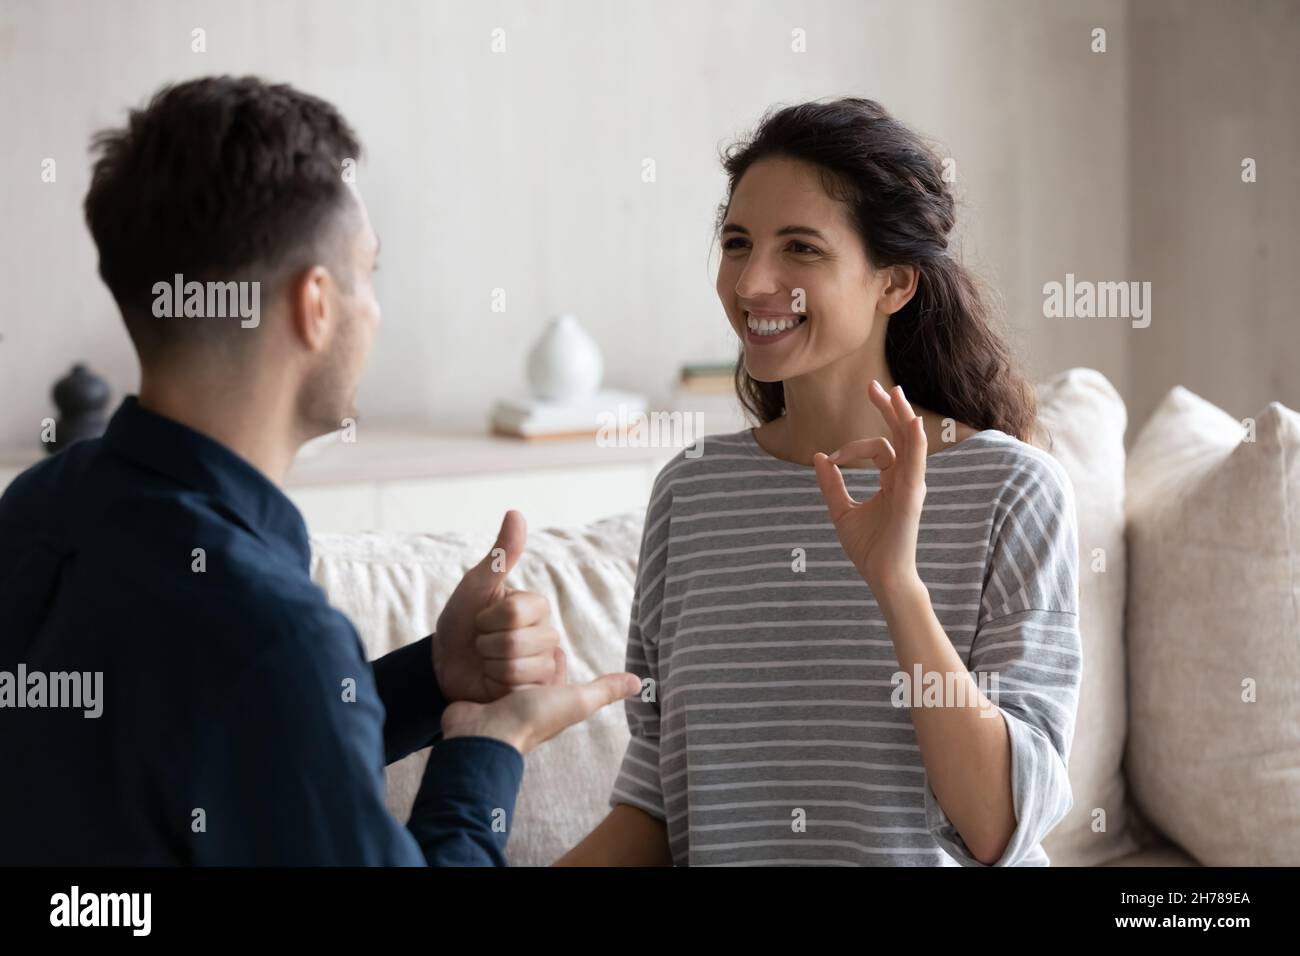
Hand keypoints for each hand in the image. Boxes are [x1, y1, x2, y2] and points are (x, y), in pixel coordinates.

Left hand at [433, 511, 561, 702]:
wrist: (445, 665)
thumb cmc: (460, 622)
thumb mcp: (475, 586)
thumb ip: (500, 555)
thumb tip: (516, 513)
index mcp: (536, 607)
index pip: (515, 612)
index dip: (487, 618)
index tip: (480, 620)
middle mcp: (547, 634)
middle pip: (516, 641)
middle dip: (485, 643)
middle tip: (481, 643)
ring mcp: (545, 664)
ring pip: (516, 666)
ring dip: (489, 665)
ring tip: (487, 661)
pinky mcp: (538, 691)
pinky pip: (519, 689)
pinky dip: (496, 684)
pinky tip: (495, 681)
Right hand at [441, 650, 640, 755]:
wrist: (481, 734)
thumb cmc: (530, 720)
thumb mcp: (576, 702)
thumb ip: (604, 690)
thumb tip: (639, 682)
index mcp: (551, 692)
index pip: (553, 654)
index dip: (547, 646)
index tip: (542, 634)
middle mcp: (526, 690)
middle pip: (525, 650)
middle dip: (517, 643)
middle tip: (507, 641)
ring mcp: (498, 687)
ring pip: (502, 649)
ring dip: (496, 644)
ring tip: (488, 643)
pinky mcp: (475, 684)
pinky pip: (480, 656)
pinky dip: (478, 650)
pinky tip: (474, 642)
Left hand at [812, 380, 927, 596]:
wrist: (882, 576)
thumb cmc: (868, 549)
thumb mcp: (841, 511)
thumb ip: (831, 484)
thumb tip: (818, 457)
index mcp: (891, 481)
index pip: (877, 447)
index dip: (850, 449)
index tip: (830, 459)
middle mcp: (904, 479)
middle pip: (899, 435)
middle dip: (888, 408)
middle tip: (874, 385)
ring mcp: (911, 485)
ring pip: (909, 441)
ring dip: (901, 414)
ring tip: (893, 392)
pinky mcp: (911, 495)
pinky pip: (915, 462)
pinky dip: (914, 441)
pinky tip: (912, 422)